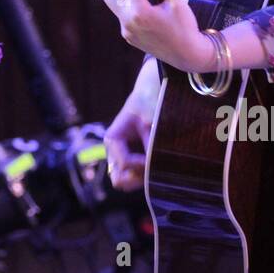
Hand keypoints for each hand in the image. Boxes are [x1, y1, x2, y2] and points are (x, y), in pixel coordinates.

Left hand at [100, 0, 212, 72]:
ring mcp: (127, 32)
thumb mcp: (177, 4)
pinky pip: (124, 18)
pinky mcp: (130, 38)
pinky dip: (133, 11)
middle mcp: (128, 23)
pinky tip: (150, 12)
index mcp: (139, 12)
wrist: (188, 55)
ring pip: (117, 7)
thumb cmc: (184, 29)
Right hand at [104, 55, 159, 190]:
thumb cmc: (150, 103)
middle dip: (138, 178)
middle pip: (120, 179)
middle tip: (155, 168)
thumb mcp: (151, 124)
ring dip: (143, 179)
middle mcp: (115, 151)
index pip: (125, 163)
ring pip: (127, 182)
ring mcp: (124, 157)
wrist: (155, 90)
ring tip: (160, 166)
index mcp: (113, 139)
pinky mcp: (136, 159)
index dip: (142, 164)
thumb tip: (158, 172)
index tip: (156, 155)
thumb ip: (152, 148)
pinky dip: (147, 176)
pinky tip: (160, 165)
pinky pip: (137, 178)